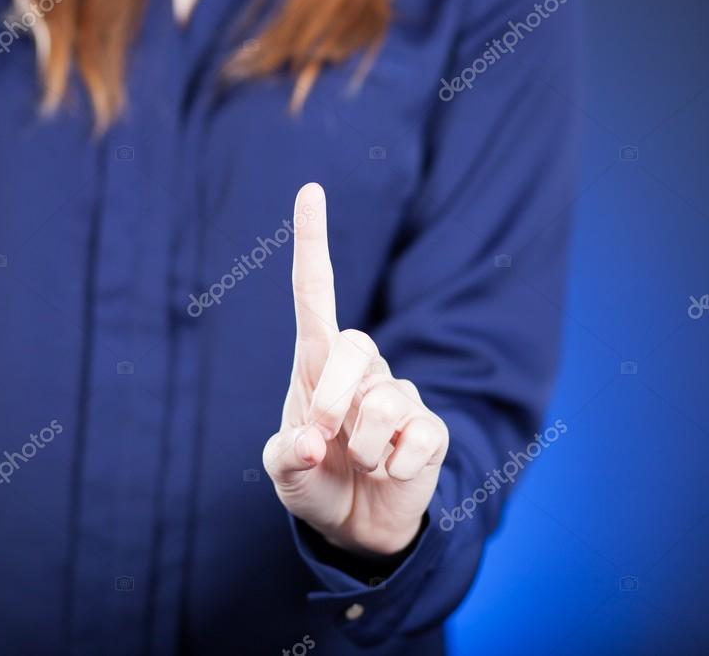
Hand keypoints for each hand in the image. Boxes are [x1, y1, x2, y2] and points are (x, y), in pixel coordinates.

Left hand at [262, 183, 449, 556]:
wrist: (355, 526)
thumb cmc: (314, 482)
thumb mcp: (285, 472)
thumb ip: (288, 456)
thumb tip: (313, 441)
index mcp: (317, 365)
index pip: (315, 293)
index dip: (313, 243)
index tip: (310, 189)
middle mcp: (362, 370)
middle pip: (355, 346)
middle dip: (334, 398)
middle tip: (321, 438)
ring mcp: (401, 397)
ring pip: (384, 405)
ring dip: (363, 450)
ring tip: (360, 465)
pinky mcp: (431, 430)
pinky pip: (418, 441)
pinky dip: (396, 470)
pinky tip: (391, 473)